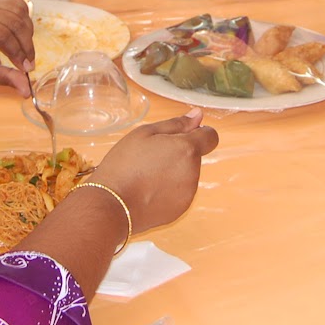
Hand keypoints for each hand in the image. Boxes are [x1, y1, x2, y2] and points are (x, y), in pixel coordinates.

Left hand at [0, 0, 34, 95]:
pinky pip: (16, 2)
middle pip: (14, 22)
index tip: (25, 69)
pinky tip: (22, 31)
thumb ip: (6, 78)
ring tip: (24, 49)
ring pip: (19, 11)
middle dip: (26, 45)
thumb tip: (27, 91)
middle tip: (29, 63)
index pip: (3, 35)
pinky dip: (24, 16)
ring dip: (27, 31)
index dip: (18, 52)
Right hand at [83, 109, 217, 233]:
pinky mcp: (181, 209)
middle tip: (151, 156)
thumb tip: (197, 115)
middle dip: (179, 153)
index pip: (211, 137)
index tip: (182, 135)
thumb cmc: (125, 165)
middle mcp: (193, 172)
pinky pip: (180, 193)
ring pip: (187, 174)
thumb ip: (176, 124)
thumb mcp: (145, 133)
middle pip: (194, 156)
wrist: (113, 204)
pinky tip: (148, 190)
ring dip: (174, 171)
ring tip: (146, 175)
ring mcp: (189, 193)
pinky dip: (169, 190)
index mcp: (187, 150)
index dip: (199, 133)